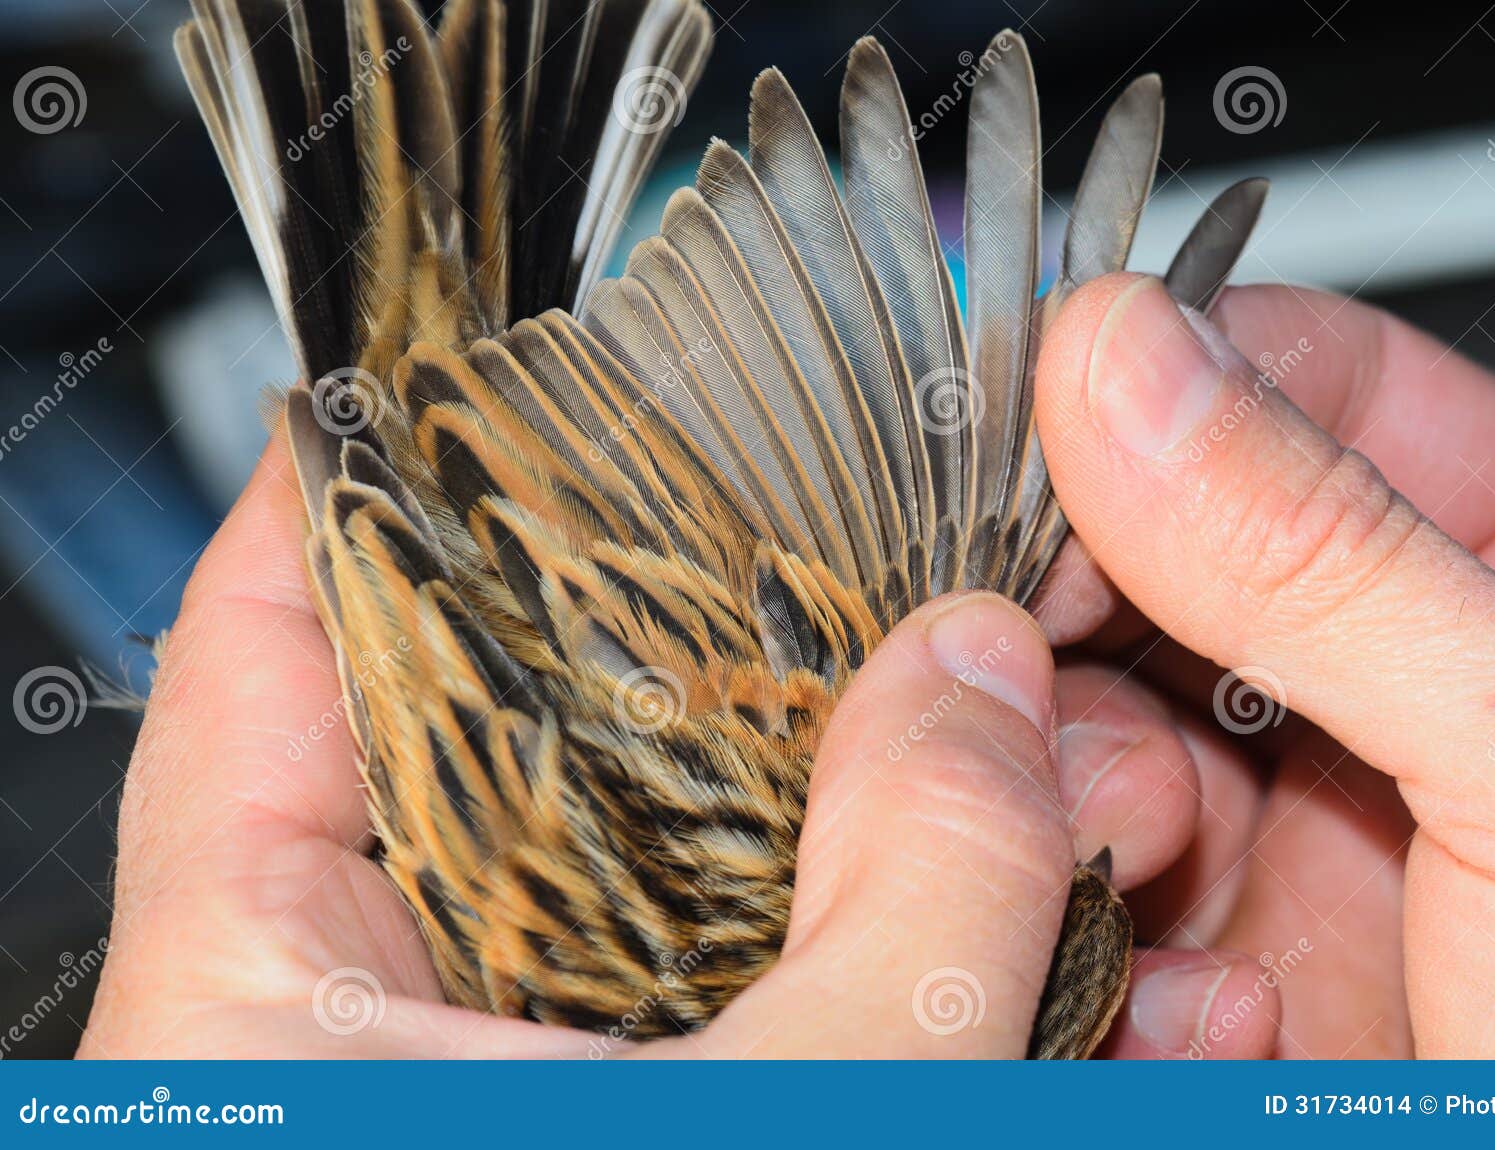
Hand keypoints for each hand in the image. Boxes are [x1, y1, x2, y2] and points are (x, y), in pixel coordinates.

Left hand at [81, 430, 1260, 1056]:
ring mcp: (536, 1087)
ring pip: (704, 882)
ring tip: (1049, 745)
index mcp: (287, 1016)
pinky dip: (924, 957)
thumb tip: (978, 682)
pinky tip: (1086, 941)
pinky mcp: (673, 1121)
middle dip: (725, 652)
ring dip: (885, 816)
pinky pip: (796, 995)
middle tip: (849, 548)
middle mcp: (395, 1042)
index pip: (263, 657)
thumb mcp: (798, 1113)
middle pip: (532, 742)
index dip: (343, 491)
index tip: (429, 377)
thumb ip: (900, 889)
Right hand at [1030, 273, 1494, 1056]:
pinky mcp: (1214, 947)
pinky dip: (1077, 899)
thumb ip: (1328, 552)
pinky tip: (1157, 960)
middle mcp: (1394, 683)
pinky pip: (1077, 862)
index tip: (1046, 434)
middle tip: (1033, 643)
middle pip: (1160, 551)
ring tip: (1134, 845)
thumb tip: (1121, 363)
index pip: (1306, 386)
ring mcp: (1294, 817)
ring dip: (1081, 772)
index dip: (1166, 388)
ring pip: (1093, 710)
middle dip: (1086, 606)